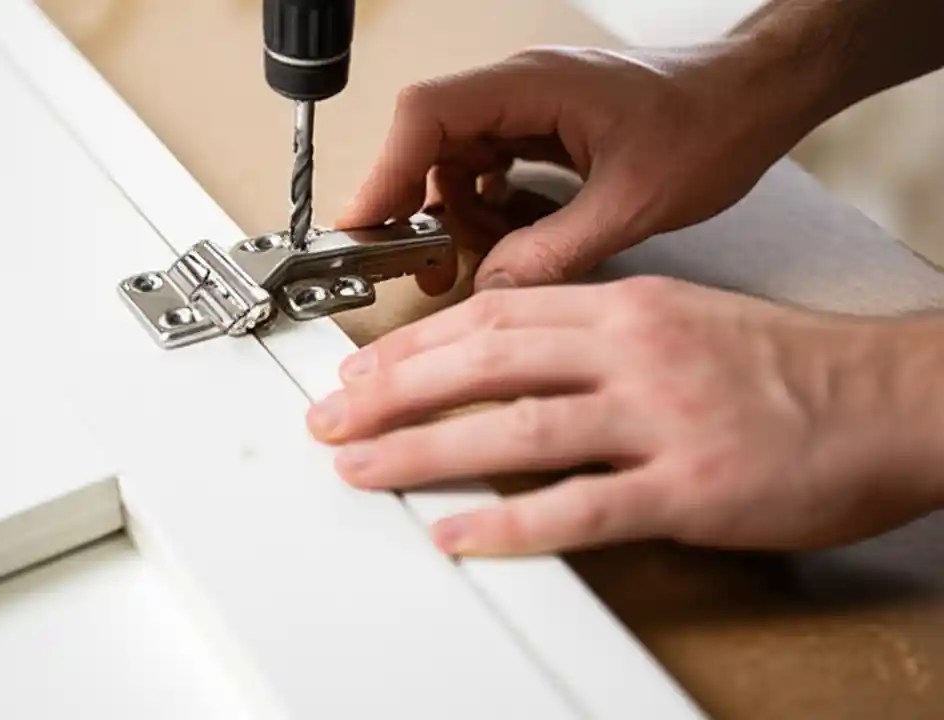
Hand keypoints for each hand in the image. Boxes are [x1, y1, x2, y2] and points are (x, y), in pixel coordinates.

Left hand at [306, 277, 943, 555]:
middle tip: (331, 420)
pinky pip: (580, 507)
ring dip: (425, 451)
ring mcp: (658, 417)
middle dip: (392, 393)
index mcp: (625, 307)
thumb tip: (508, 363)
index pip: (492, 318)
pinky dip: (510, 523)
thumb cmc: (787, 365)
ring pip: (514, 429)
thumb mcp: (678, 319)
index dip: (413, 345)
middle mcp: (631, 351)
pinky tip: (457, 533)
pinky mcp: (689, 486)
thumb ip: (592, 335)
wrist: (890, 398)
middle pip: (483, 363)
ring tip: (363, 469)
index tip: (361, 371)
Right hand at [337, 43, 825, 292]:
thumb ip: (553, 251)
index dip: (385, 172)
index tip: (366, 225)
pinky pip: (486, 168)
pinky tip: (512, 237)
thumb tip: (490, 287)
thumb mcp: (631, 203)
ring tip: (480, 256)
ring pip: (453, 160)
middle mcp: (520, 90)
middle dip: (416, 205)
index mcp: (534, 86)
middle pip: (428, 140)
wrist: (756, 100)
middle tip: (419, 262)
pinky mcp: (541, 130)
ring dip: (456, 213)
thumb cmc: (711, 124)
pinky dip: (486, 208)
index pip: (427, 115)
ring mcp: (527, 108)